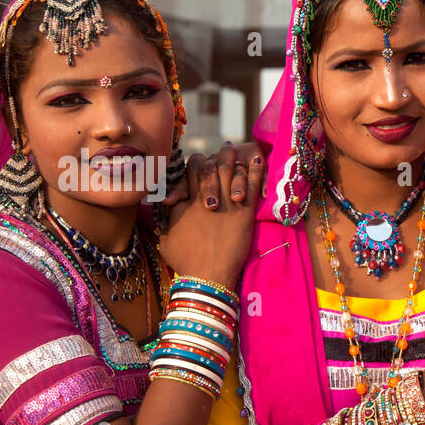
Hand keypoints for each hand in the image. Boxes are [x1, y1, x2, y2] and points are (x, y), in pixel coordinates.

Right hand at [158, 143, 263, 285]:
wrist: (207, 276)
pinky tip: (258, 158)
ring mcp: (224, 203)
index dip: (197, 163)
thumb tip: (167, 208)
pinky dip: (255, 169)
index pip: (189, 171)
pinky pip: (251, 184)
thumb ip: (167, 219)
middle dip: (218, 155)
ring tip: (238, 149)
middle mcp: (203, 197)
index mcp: (184, 201)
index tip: (203, 161)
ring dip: (234, 157)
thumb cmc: (185, 262)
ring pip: (229, 170)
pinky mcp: (243, 212)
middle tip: (226, 148)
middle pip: (210, 166)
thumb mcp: (166, 237)